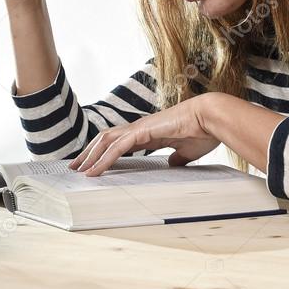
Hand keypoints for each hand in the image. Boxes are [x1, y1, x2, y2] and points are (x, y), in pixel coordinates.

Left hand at [67, 94, 220, 176]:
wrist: (213, 117)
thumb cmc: (204, 131)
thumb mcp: (187, 152)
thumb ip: (177, 159)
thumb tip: (172, 165)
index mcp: (149, 133)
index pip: (119, 143)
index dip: (104, 153)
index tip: (95, 165)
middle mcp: (140, 128)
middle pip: (106, 139)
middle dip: (89, 153)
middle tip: (75, 168)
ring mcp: (140, 128)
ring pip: (106, 141)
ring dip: (90, 156)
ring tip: (78, 171)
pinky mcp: (143, 132)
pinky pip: (117, 148)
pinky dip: (103, 160)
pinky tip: (94, 171)